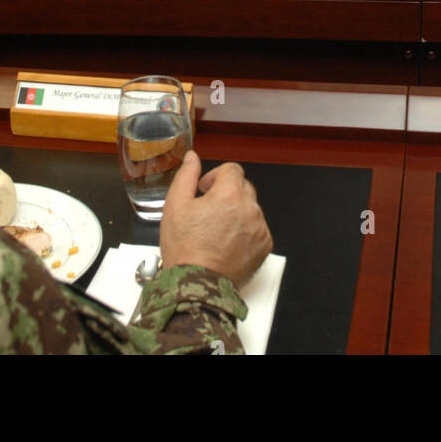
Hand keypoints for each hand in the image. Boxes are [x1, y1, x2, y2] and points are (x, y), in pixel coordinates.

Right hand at [159, 151, 272, 285]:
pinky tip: (226, 243)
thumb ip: (186, 176)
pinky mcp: (264, 246)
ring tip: (215, 231)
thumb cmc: (185, 248)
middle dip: (226, 194)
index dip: (216, 176)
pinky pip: (257, 229)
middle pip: (243, 188)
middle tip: (207, 212)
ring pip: (250, 209)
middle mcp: (250, 208)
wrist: (198, 283)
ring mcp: (260, 228)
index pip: (232, 169)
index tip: (205, 189)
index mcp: (230, 194)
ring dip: (236, 213)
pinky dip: (245, 232)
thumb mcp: (176, 205)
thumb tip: (192, 158)